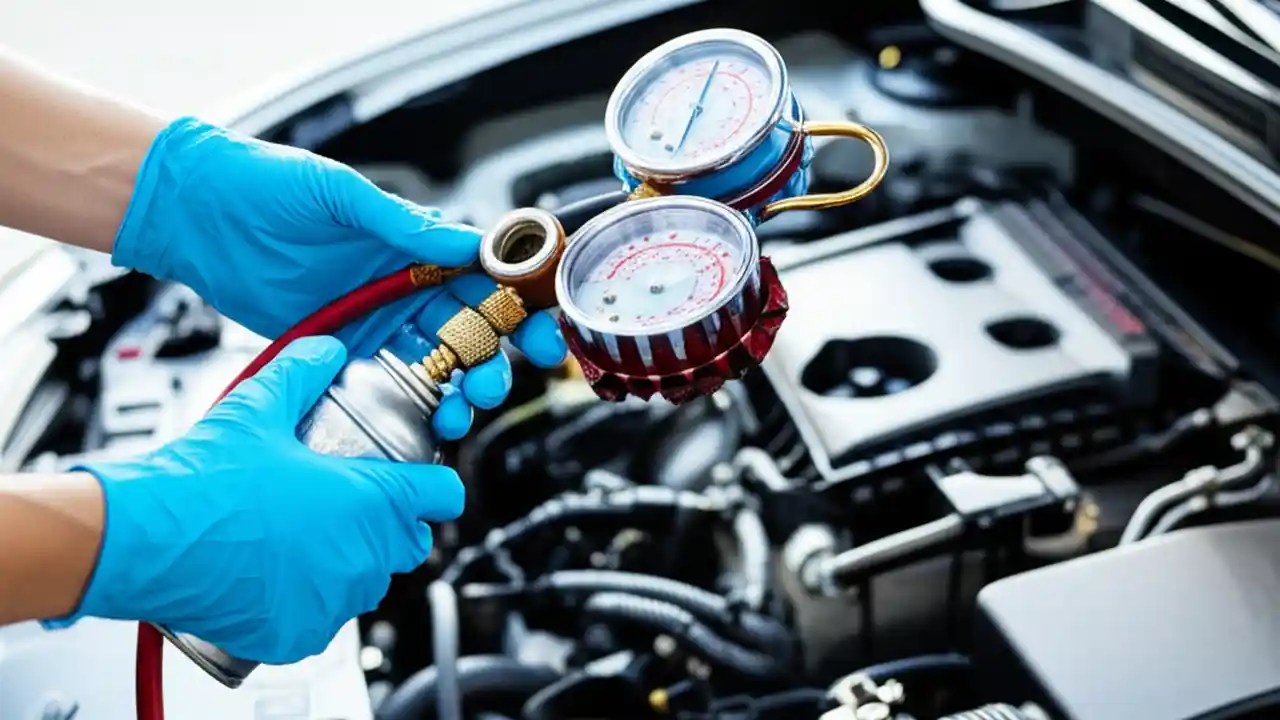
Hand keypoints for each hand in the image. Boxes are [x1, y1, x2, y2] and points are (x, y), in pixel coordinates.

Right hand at [51, 336, 462, 663]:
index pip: (443, 495)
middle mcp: (361, 555)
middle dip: (390, 525)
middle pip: (410, 543)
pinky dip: (310, 600)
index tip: (418, 481)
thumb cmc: (203, 479)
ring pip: (368, 582)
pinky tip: (277, 573)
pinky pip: (325, 618)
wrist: (144, 539)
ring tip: (304, 536)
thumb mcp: (258, 406)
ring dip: (350, 562)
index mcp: (369, 499)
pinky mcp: (299, 634)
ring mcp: (333, 600)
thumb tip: (326, 349)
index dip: (433, 484)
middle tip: (347, 506)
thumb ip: (303, 372)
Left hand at [112, 117, 565, 438]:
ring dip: (461, 391)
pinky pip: (387, 384)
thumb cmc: (266, 184)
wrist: (197, 214)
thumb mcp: (339, 194)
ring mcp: (373, 322)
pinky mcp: (339, 351)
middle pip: (472, 331)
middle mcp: (402, 286)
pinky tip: (426, 423)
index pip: (484, 277)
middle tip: (498, 382)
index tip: (541, 330)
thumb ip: (401, 225)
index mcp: (414, 244)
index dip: (519, 304)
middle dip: (496, 360)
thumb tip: (465, 244)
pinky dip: (414, 407)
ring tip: (463, 410)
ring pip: (438, 365)